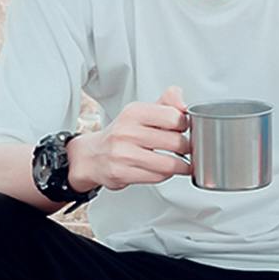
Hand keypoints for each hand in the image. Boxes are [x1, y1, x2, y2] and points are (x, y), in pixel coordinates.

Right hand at [70, 86, 189, 191]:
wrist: (92, 156)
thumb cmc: (122, 134)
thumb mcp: (141, 112)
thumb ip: (166, 103)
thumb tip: (182, 102)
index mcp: (133, 112)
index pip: (173, 117)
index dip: (185, 125)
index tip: (184, 129)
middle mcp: (126, 131)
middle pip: (175, 142)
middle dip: (186, 148)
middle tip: (186, 148)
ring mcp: (122, 154)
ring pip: (169, 164)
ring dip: (180, 166)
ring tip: (181, 163)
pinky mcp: (121, 174)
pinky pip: (157, 177)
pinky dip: (165, 175)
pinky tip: (162, 170)